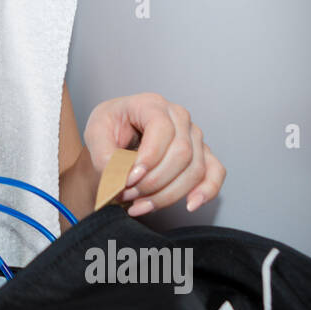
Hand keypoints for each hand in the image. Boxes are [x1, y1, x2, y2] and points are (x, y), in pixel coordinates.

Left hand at [83, 92, 225, 215]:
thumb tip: (121, 177)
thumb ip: (103, 154)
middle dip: (153, 182)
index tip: (128, 179)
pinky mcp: (201, 154)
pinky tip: (190, 205)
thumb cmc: (109, 127)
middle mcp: (179, 117)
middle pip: (181, 154)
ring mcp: (194, 135)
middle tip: (127, 195)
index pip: (161, 130)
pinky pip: (215, 172)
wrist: (117, 132)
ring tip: (139, 205)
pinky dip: (206, 191)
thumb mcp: (95, 133)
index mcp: (151, 104)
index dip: (148, 159)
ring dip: (167, 194)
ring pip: (195, 169)